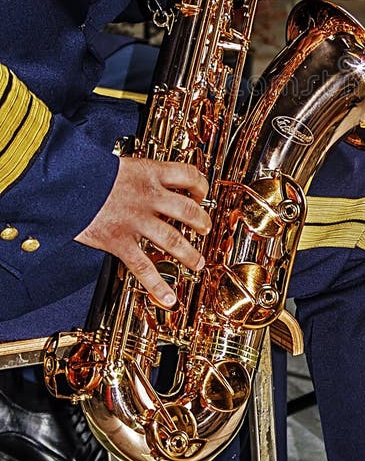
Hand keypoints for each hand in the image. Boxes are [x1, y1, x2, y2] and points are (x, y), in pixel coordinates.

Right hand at [75, 157, 211, 306]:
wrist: (63, 181)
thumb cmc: (84, 170)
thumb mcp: (117, 163)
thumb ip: (135, 174)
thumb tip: (141, 178)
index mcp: (149, 172)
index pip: (188, 175)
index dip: (200, 185)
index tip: (200, 193)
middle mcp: (148, 196)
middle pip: (188, 210)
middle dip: (201, 222)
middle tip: (205, 228)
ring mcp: (136, 220)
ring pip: (173, 240)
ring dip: (189, 254)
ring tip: (197, 263)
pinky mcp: (119, 241)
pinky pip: (143, 266)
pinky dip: (157, 284)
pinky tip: (168, 297)